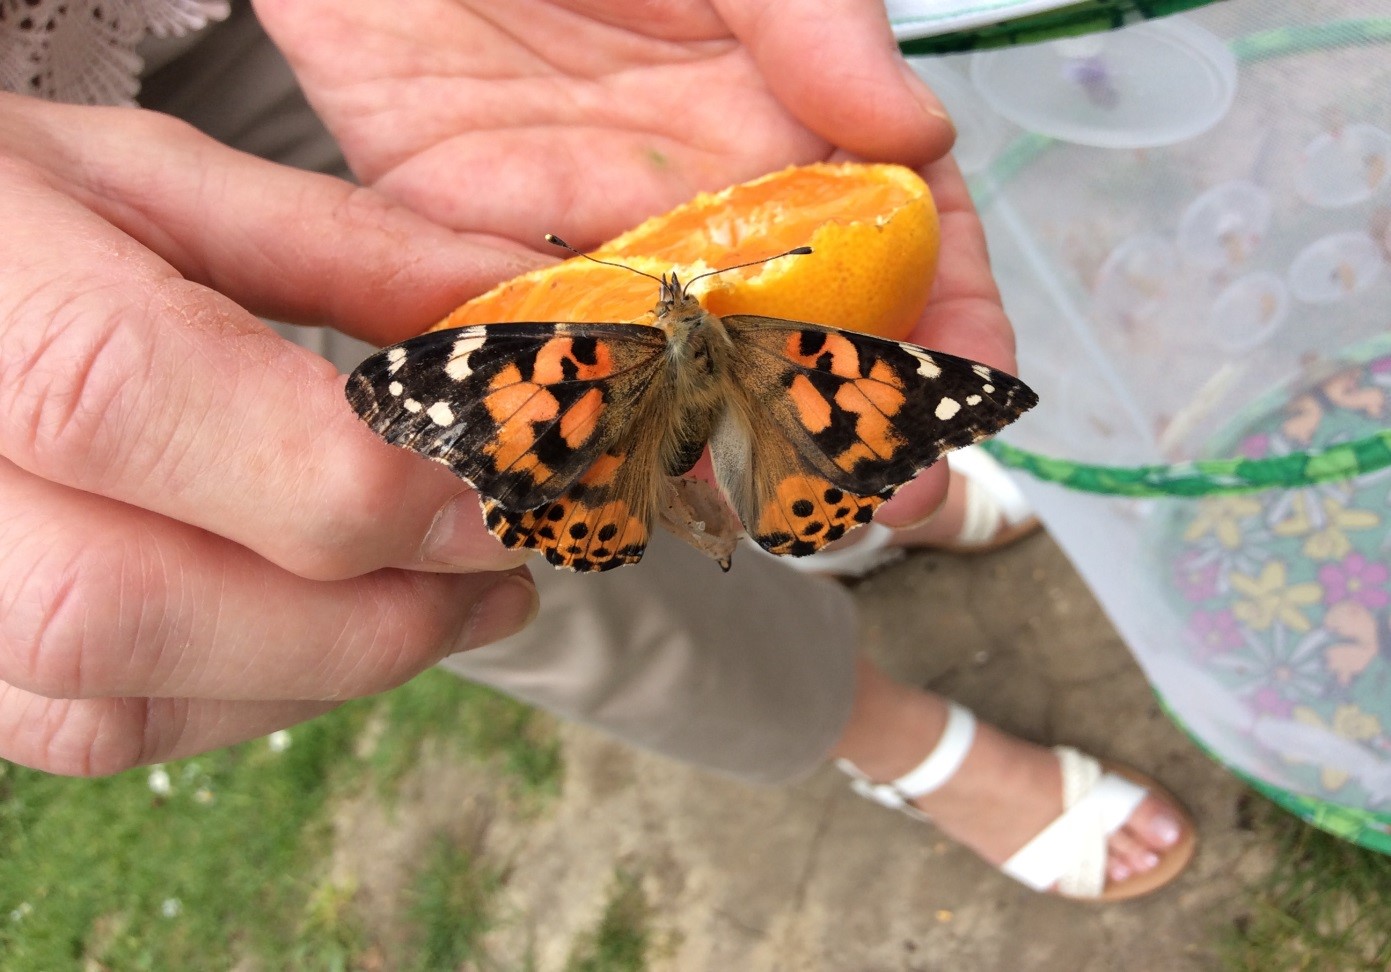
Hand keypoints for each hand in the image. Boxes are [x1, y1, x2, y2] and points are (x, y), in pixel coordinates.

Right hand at [0, 93, 541, 774]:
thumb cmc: (12, 213)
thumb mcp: (161, 182)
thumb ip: (349, 248)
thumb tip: (534, 322)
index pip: (123, 399)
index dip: (341, 469)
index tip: (503, 489)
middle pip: (119, 604)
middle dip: (358, 610)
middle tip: (499, 569)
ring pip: (109, 701)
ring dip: (322, 669)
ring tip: (445, 604)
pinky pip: (94, 730)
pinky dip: (252, 698)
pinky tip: (338, 633)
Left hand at [255, 0, 1014, 526]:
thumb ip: (815, 18)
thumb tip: (917, 129)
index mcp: (784, 121)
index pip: (895, 239)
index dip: (946, 316)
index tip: (973, 391)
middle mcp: (698, 200)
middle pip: (792, 332)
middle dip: (844, 416)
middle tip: (877, 492)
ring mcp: (587, 231)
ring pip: (665, 364)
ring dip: (712, 438)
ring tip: (757, 502)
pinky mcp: (464, 239)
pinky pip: (519, 341)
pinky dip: (555, 400)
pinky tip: (596, 457)